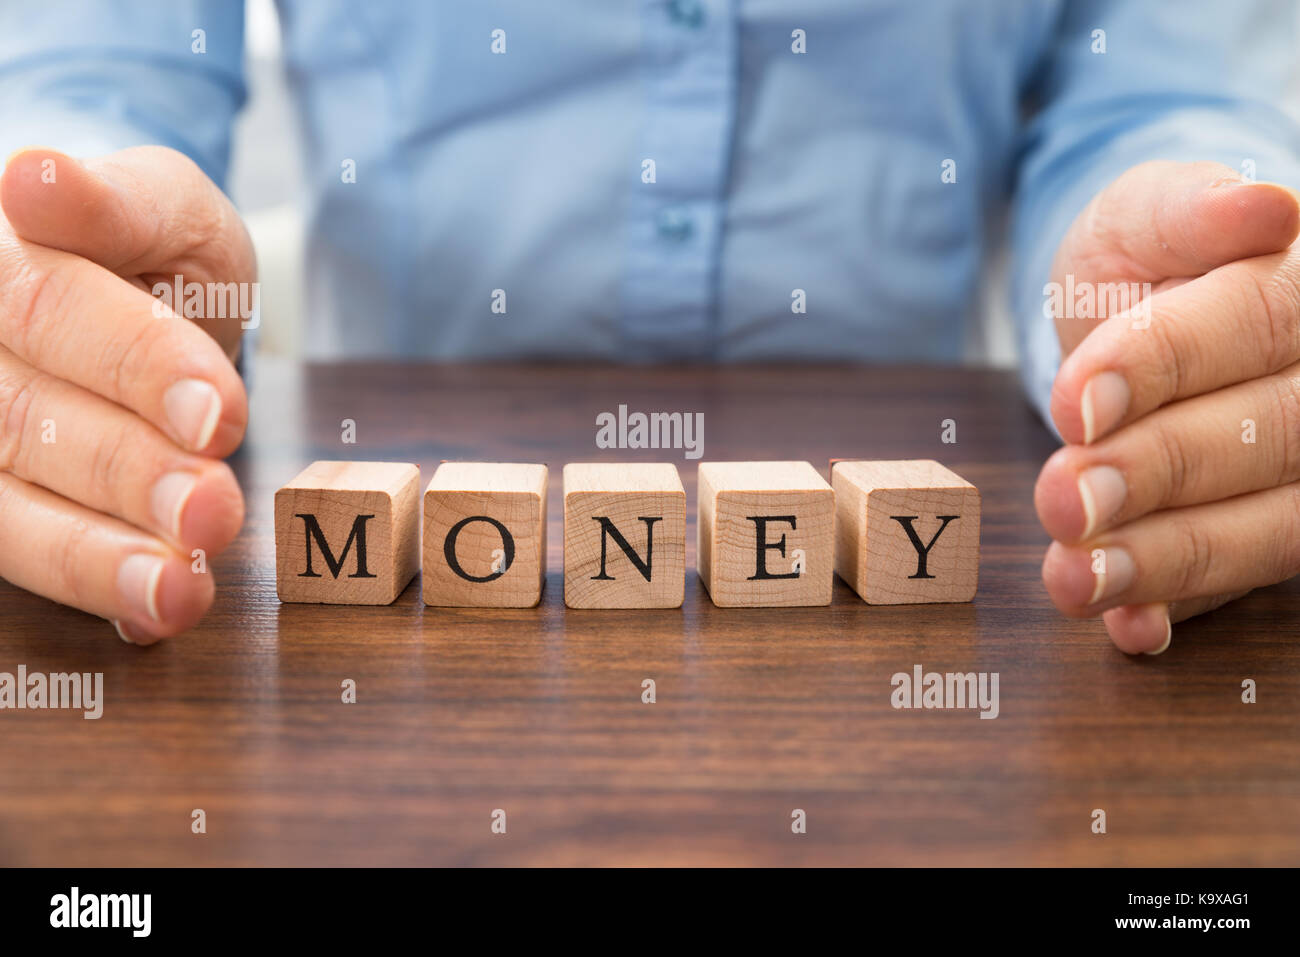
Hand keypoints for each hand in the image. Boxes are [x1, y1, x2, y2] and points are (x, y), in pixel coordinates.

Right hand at [0, 146, 250, 643]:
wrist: (112, 284)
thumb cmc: (143, 245)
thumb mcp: (161, 203)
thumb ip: (119, 201)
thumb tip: (35, 181)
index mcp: (4, 265)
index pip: (57, 310)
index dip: (139, 365)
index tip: (220, 413)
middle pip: (26, 420)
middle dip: (130, 474)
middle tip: (214, 512)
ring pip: (6, 505)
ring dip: (96, 558)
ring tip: (177, 593)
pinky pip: (17, 550)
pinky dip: (89, 587)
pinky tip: (146, 615)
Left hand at [1035, 160, 1299, 653]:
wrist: (1138, 304)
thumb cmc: (1148, 253)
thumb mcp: (1149, 210)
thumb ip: (1191, 212)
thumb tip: (1261, 205)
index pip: (1249, 325)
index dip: (1161, 364)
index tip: (1075, 402)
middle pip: (1261, 437)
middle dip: (1153, 475)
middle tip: (1062, 500)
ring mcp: (1299, 471)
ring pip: (1263, 526)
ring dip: (1163, 561)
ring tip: (1074, 579)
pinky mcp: (1263, 528)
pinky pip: (1236, 582)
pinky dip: (1180, 608)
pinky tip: (1132, 630)